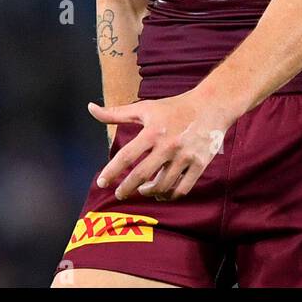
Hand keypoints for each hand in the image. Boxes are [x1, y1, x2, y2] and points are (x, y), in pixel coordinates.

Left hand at [88, 90, 234, 201]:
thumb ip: (116, 113)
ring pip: (162, 186)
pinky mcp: (200, 164)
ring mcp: (185, 156)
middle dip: (127, 189)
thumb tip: (90, 108)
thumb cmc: (174, 107)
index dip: (111, 172)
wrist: (212, 106)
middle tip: (119, 194)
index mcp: (153, 131)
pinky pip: (182, 188)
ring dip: (149, 192)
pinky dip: (170, 195)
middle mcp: (168, 146)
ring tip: (142, 191)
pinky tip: (162, 193)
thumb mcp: (145, 107)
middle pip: (141, 176)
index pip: (126, 156)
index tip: (101, 183)